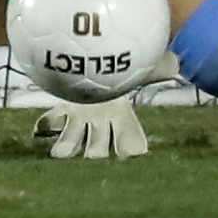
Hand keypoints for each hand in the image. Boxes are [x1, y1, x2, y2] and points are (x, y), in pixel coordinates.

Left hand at [30, 50, 179, 158]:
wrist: (93, 69)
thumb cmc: (120, 73)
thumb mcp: (139, 70)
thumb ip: (157, 69)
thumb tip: (178, 63)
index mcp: (120, 120)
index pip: (128, 141)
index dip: (127, 148)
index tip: (126, 153)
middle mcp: (99, 126)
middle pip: (98, 149)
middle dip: (95, 152)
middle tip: (92, 154)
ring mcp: (78, 123)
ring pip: (72, 142)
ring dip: (65, 147)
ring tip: (58, 153)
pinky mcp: (60, 114)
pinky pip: (49, 123)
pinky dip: (44, 126)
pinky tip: (39, 129)